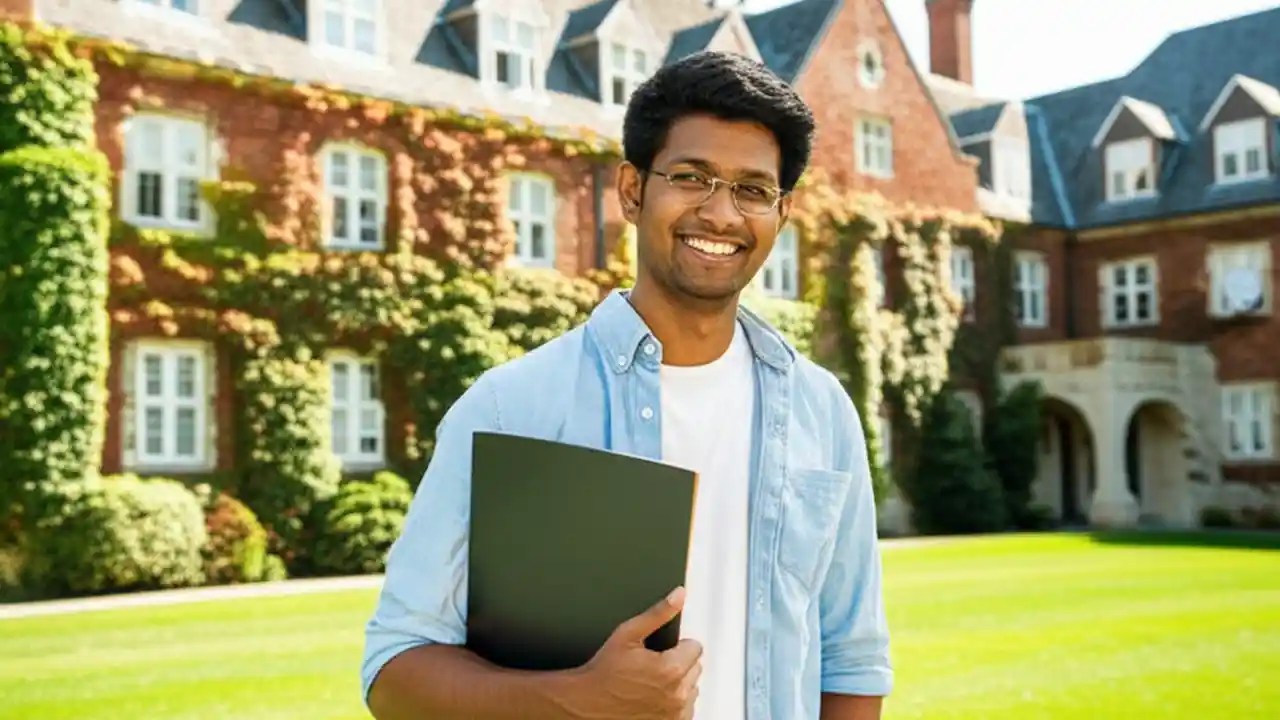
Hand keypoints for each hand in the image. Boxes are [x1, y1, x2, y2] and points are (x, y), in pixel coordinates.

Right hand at [565, 586, 701, 719]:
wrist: (587, 703)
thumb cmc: (604, 672)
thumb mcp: (628, 634)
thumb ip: (658, 613)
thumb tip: (678, 595)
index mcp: (672, 668)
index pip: (695, 647)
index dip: (677, 646)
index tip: (660, 651)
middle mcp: (678, 694)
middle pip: (695, 668)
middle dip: (678, 664)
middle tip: (652, 666)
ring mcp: (675, 714)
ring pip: (691, 689)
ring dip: (678, 684)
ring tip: (651, 683)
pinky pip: (685, 709)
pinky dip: (674, 703)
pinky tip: (653, 698)